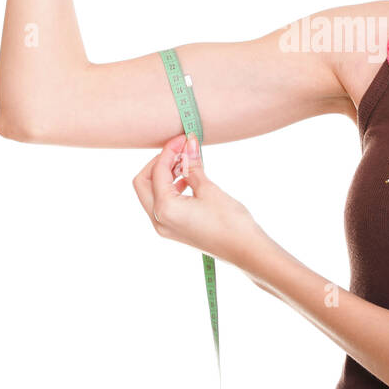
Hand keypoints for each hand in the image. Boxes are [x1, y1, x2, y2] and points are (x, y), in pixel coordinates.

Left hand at [131, 132, 266, 268]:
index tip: (184, 139)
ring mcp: (164, 227)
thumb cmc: (230, 222)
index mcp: (164, 208)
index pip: (158, 171)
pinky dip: (170, 188)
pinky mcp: (174, 229)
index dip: (170, 151)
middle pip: (143, 182)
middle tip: (179, 150)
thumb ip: (193, 166)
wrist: (245, 250)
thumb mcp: (209, 189)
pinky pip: (162, 203)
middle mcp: (158, 220)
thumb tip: (188, 144)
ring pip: (151, 193)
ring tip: (186, 163)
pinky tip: (189, 179)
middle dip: (159, 163)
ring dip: (164, 174)